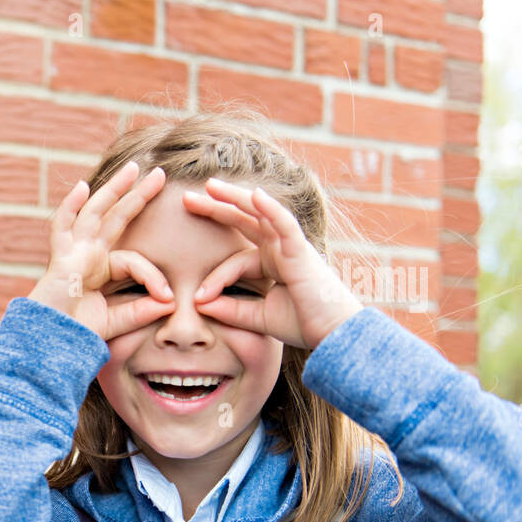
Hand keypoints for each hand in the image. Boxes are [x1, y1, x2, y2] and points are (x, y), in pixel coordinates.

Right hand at [30, 162, 175, 340]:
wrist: (52, 347)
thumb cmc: (77, 336)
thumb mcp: (116, 322)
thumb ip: (140, 311)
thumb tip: (170, 302)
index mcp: (99, 270)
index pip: (133, 260)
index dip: (153, 276)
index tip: (168, 297)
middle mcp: (86, 256)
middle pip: (115, 218)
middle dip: (136, 195)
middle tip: (159, 173)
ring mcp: (72, 253)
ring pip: (94, 213)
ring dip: (113, 189)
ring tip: (134, 168)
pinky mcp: (59, 258)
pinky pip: (62, 227)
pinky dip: (70, 207)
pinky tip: (83, 187)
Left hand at [182, 179, 362, 349]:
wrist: (334, 335)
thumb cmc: (304, 324)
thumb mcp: (258, 317)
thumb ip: (230, 309)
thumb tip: (198, 303)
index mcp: (271, 263)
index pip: (235, 260)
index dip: (214, 278)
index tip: (197, 299)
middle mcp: (280, 249)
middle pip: (244, 221)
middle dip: (216, 208)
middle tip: (187, 198)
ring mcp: (291, 246)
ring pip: (260, 214)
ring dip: (235, 198)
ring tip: (210, 186)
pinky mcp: (301, 251)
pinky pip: (285, 224)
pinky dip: (270, 209)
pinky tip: (254, 195)